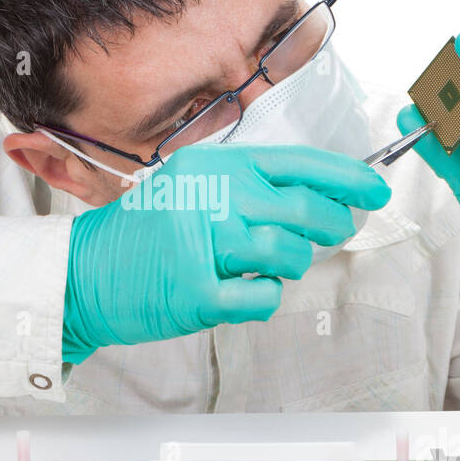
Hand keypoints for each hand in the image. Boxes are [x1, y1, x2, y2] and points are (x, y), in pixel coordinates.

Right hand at [62, 143, 391, 362]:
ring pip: (288, 254)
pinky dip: (266, 296)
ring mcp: (203, 245)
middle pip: (302, 209)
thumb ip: (245, 187)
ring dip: (292, 264)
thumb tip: (317, 197)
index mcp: (212, 166)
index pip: (295, 164)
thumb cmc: (142, 234)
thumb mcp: (189, 187)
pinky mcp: (197, 292)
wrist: (84, 274)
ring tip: (271, 264)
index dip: (345, 177)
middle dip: (333, 223)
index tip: (375, 189)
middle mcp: (210, 198)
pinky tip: (247, 288)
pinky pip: (263, 296)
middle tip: (337, 232)